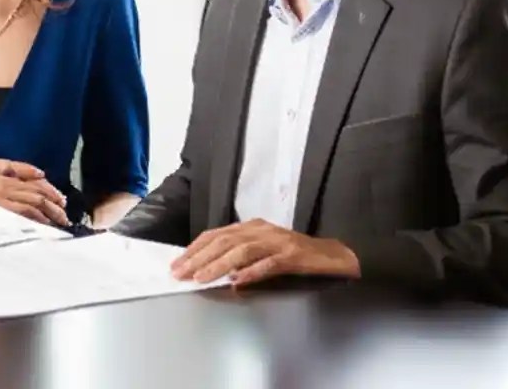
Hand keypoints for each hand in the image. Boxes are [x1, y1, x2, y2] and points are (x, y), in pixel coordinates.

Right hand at [0, 159, 69, 226]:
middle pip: (37, 196)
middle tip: (65, 217)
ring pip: (31, 206)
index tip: (62, 201)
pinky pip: (18, 216)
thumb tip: (39, 173)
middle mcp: (5, 185)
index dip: (52, 193)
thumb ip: (13, 167)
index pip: (36, 184)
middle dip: (55, 207)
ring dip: (48, 215)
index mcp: (5, 174)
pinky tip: (40, 228)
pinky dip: (32, 221)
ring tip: (58, 224)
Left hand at [170, 219, 359, 285]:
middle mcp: (261, 230)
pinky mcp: (293, 255)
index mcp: (250, 227)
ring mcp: (277, 242)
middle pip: (224, 241)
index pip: (216, 235)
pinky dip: (251, 272)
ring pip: (242, 251)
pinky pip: (269, 264)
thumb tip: (206, 268)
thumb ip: (237, 255)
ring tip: (201, 278)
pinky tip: (237, 281)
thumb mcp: (260, 249)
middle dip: (199, 258)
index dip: (194, 249)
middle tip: (181, 273)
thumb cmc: (291, 254)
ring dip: (219, 265)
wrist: (330, 254)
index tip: (177, 264)